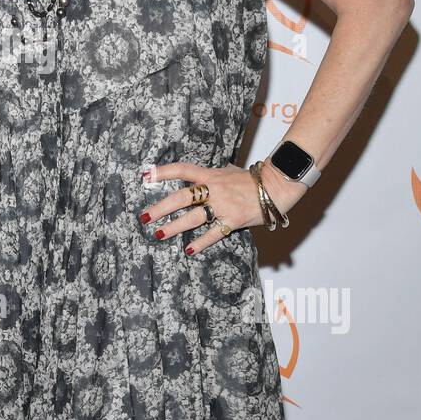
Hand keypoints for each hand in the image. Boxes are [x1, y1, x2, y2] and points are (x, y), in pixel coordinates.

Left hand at [139, 157, 306, 254]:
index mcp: (211, 175)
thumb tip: (205, 174)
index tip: (146, 177)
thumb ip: (214, 174)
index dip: (163, 172)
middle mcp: (213, 190)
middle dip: (161, 207)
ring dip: (174, 226)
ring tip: (159, 234)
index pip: (182, 170)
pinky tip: (189, 250)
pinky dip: (201, 243)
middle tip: (144, 217)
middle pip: (181, 197)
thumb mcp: (230, 171)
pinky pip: (214, 233)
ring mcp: (222, 205)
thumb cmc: (253, 179)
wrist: (276, 186)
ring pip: (193, 217)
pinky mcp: (233, 220)